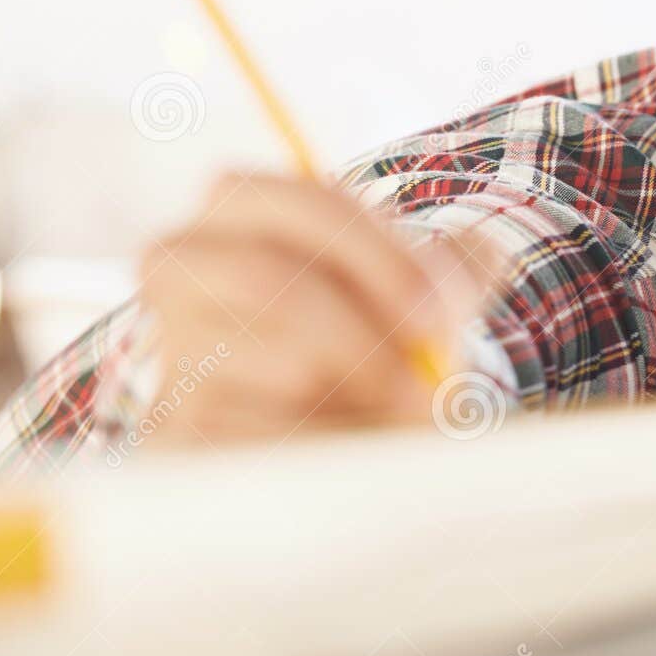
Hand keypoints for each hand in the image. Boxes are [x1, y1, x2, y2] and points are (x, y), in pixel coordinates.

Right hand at [136, 172, 504, 441]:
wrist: (311, 437)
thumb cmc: (369, 343)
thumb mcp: (419, 296)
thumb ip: (458, 268)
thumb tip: (486, 256)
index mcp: (240, 209)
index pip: (298, 202)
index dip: (377, 255)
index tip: (440, 315)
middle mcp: (180, 267)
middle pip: (262, 276)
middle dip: (359, 332)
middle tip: (426, 382)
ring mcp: (168, 348)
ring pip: (259, 361)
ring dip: (349, 396)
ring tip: (399, 417)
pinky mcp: (170, 432)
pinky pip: (248, 435)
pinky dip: (324, 445)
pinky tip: (356, 453)